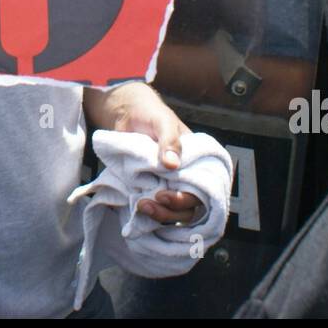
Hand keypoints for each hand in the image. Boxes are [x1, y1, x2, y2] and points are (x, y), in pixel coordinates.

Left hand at [86, 82, 204, 226]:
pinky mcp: (150, 188)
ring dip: (160, 214)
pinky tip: (137, 209)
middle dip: (172, 210)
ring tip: (141, 206)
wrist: (125, 113)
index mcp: (195, 161)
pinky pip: (156, 208)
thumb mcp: (163, 121)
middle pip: (189, 206)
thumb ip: (170, 140)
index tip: (165, 196)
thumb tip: (172, 165)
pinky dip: (149, 214)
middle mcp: (185, 176)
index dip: (187, 199)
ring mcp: (167, 184)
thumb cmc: (150, 113)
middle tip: (151, 202)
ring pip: (173, 212)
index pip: (202, 189)